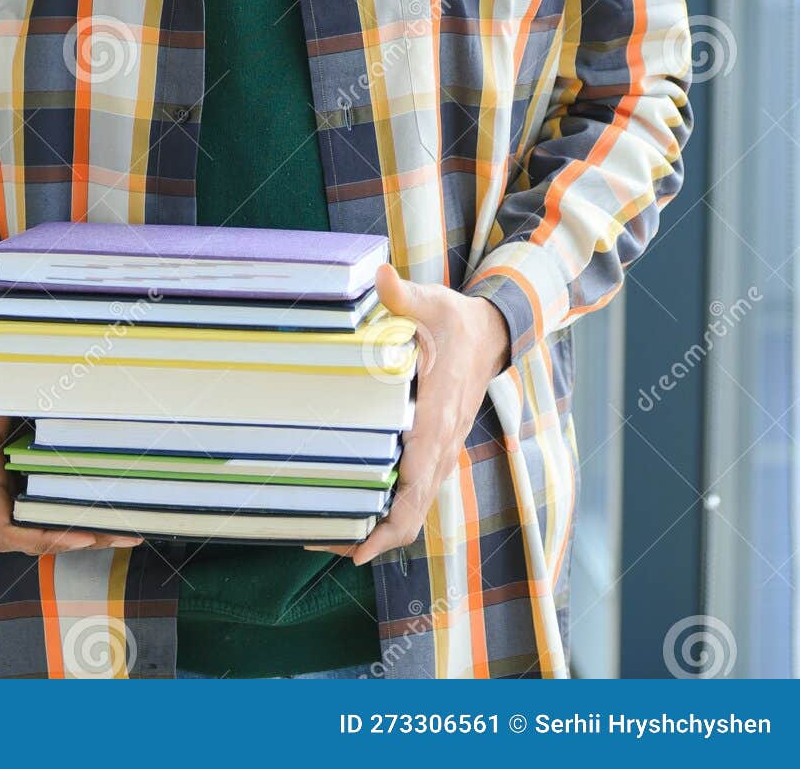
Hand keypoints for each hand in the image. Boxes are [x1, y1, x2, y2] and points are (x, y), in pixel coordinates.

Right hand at [0, 349, 143, 556]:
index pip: (5, 528)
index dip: (44, 538)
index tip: (82, 534)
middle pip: (29, 537)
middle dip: (74, 539)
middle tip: (119, 533)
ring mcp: (1, 495)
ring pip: (39, 529)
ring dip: (80, 532)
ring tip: (125, 530)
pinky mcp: (16, 488)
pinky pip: (42, 512)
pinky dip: (72, 516)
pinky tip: (108, 513)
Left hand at [303, 263, 510, 565]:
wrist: (493, 334)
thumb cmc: (456, 321)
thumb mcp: (432, 303)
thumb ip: (403, 295)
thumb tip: (381, 274)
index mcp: (438, 414)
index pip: (418, 479)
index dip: (391, 518)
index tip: (360, 545)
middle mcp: (443, 443)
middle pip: (415, 510)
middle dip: (376, 537)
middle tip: (326, 541)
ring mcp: (443, 451)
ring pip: (416, 507)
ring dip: (381, 528)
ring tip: (332, 533)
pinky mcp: (438, 450)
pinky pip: (417, 493)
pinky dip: (392, 509)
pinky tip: (360, 507)